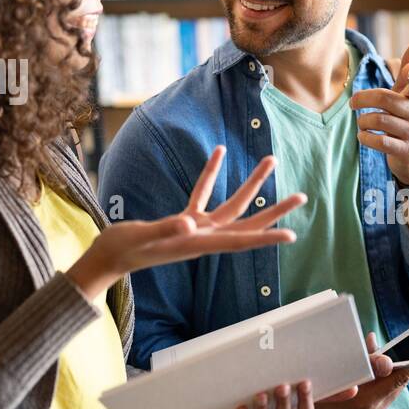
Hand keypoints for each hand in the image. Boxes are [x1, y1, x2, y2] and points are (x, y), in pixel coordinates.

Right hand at [68, 147, 305, 301]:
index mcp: (198, 244)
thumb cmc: (124, 249)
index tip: (291, 234)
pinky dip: (211, 174)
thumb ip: (166, 230)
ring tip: (270, 161)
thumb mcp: (143, 238)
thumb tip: (189, 224)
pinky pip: (202, 194)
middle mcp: (204, 238)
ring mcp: (195, 229)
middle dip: (274, 210)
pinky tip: (219, 151)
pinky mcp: (183, 221)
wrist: (107, 257)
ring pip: (231, 206)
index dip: (265, 238)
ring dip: (251, 185)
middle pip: (247, 223)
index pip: (239, 241)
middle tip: (302, 196)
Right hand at [315, 332, 408, 408]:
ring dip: (386, 368)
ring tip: (375, 350)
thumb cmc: (319, 388)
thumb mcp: (341, 371)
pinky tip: (371, 364)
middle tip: (390, 345)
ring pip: (391, 384)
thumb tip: (388, 362)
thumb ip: (367, 364)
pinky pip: (384, 389)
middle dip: (394, 362)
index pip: (400, 379)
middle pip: (398, 380)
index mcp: (368, 402)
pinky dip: (380, 376)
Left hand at [350, 38, 408, 184]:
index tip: (407, 70)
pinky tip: (363, 136)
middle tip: (352, 103)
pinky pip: (380, 141)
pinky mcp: (407, 152)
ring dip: (363, 121)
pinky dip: (365, 137)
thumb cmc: (406, 120)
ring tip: (361, 122)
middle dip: (364, 99)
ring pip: (379, 120)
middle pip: (386, 100)